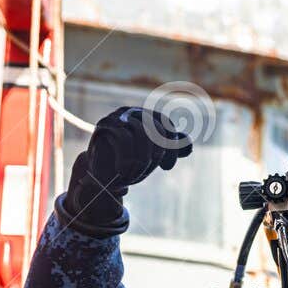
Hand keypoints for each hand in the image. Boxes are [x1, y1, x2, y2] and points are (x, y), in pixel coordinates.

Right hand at [60, 105, 192, 234]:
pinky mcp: (104, 126)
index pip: (167, 125)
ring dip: (141, 161)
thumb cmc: (127, 163)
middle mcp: (131, 112)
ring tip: (134, 175)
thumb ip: (168, 149)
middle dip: (155, 156)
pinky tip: (123, 172)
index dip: (171, 148)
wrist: (99, 174)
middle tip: (145, 172)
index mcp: (144, 116)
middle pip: (156, 129)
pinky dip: (127, 159)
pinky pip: (124, 138)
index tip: (166, 168)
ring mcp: (117, 117)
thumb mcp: (151, 157)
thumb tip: (188, 145)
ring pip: (142, 133)